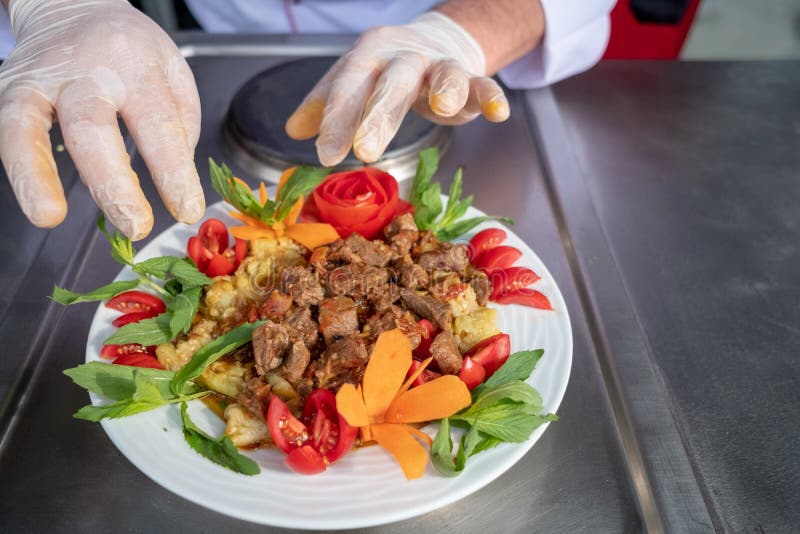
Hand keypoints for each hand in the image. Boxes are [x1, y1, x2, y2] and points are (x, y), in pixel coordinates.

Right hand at [0, 0, 203, 239]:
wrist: (75, 4)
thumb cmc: (130, 52)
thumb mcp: (172, 72)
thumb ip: (180, 124)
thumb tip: (174, 181)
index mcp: (136, 66)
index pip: (158, 124)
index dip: (174, 173)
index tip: (187, 210)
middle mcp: (85, 71)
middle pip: (92, 127)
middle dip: (113, 183)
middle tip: (136, 226)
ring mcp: (39, 79)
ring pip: (28, 125)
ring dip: (36, 175)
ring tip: (50, 216)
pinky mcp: (8, 90)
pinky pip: (7, 131)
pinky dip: (18, 168)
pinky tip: (34, 198)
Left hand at [285, 12, 508, 166]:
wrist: (435, 43)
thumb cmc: (385, 71)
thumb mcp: (352, 82)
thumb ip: (324, 104)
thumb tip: (293, 130)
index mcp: (369, 56)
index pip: (349, 86)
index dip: (336, 119)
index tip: (325, 154)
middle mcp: (404, 57)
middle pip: (391, 83)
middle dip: (378, 116)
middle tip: (364, 151)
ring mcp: (439, 65)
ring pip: (443, 74)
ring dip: (445, 88)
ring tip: (442, 108)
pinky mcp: (470, 78)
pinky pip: (483, 83)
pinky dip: (490, 95)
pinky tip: (497, 113)